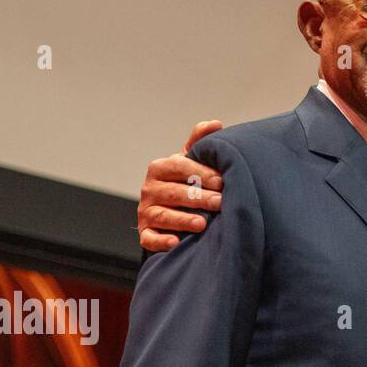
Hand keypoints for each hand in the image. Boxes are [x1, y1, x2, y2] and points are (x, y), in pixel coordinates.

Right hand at [138, 120, 224, 251]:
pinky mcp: (145, 231)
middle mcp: (149, 189)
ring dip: (182, 220)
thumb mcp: (190, 159)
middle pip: (173, 192)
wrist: (171, 206)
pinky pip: (149, 238)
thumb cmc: (185, 180)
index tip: (221, 180)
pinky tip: (176, 242)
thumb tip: (215, 123)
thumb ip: (199, 141)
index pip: (179, 167)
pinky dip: (161, 241)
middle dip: (197, 197)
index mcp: (160, 168)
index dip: (200, 173)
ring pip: (163, 216)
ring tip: (202, 223)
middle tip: (220, 202)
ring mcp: (146, 211)